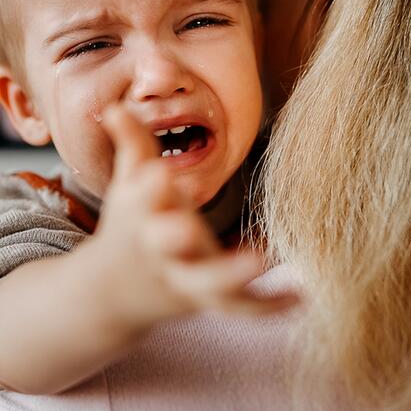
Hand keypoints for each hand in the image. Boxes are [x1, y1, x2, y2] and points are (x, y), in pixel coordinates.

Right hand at [96, 106, 297, 324]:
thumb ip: (132, 143)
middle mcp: (160, 249)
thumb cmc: (129, 226)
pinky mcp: (206, 300)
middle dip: (175, 236)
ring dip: (233, 273)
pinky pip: (240, 306)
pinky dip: (268, 305)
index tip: (159, 173)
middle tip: (190, 228)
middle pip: (167, 244)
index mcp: (141, 217)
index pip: (142, 198)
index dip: (150, 188)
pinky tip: (301, 296)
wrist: (110, 296)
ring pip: (208, 281)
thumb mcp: (128, 185)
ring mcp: (183, 278)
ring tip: (263, 260)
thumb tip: (114, 105)